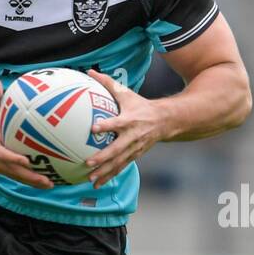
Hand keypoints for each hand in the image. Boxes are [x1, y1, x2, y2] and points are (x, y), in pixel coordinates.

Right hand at [0, 78, 54, 188]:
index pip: (1, 154)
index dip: (13, 159)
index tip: (26, 161)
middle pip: (13, 171)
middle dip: (29, 177)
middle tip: (46, 180)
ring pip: (17, 177)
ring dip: (33, 182)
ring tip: (51, 184)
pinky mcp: (5, 170)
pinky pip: (19, 176)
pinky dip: (32, 179)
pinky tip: (49, 181)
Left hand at [84, 70, 165, 187]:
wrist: (165, 121)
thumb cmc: (141, 105)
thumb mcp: (126, 93)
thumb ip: (107, 83)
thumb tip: (89, 70)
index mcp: (130, 120)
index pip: (117, 123)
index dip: (106, 125)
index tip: (93, 128)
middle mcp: (133, 136)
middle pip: (117, 149)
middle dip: (103, 157)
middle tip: (88, 162)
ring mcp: (135, 148)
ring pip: (119, 162)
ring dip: (105, 171)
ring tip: (91, 179)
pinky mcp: (135, 155)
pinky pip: (121, 167)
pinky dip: (110, 176)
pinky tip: (97, 183)